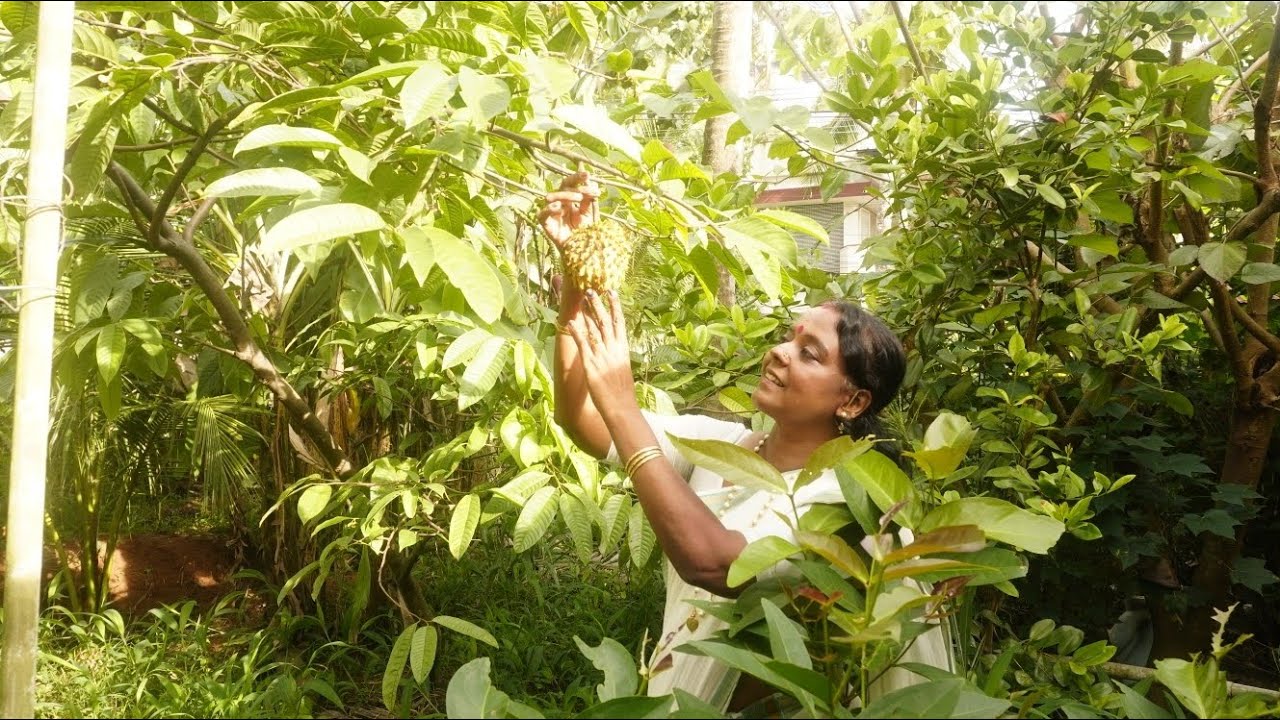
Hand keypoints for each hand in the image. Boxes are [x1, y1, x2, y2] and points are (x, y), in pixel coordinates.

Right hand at [537, 171, 598, 249]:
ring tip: (578, 199)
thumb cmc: (583, 232)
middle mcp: (559, 203)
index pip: (571, 183)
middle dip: (574, 188)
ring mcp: (551, 212)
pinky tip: (558, 207)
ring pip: (552, 197)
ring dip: (565, 195)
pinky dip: (549, 209)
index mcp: (570, 199)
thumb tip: (593, 184)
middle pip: (562, 187)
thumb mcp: (589, 214)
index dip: (578, 177)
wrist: (580, 252)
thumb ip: (589, 200)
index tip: (588, 175)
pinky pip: (542, 214)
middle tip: (584, 194)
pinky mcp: (545, 224)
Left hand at [564, 289, 636, 417]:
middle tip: (592, 289)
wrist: (622, 407)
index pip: (619, 323)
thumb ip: (618, 359)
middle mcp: (613, 349)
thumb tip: (616, 353)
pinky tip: (571, 322)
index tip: (612, 293)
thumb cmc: (623, 394)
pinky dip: (577, 331)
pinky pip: (583, 344)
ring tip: (581, 298)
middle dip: (599, 304)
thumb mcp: (623, 371)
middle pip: (606, 321)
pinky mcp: (591, 364)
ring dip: (588, 312)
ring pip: (594, 328)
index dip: (615, 306)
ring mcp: (602, 356)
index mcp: (622, 350)